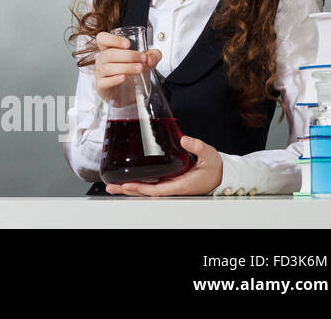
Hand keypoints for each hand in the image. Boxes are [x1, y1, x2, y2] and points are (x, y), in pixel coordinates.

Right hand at [92, 32, 162, 101]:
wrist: (129, 94)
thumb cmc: (132, 75)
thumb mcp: (144, 62)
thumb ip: (152, 56)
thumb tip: (150, 58)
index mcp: (110, 50)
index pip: (102, 39)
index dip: (112, 39)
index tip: (128, 44)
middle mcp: (103, 60)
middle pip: (109, 54)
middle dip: (128, 55)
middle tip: (143, 59)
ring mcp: (101, 73)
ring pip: (108, 67)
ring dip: (126, 67)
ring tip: (139, 68)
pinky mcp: (102, 86)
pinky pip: (105, 81)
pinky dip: (114, 79)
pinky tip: (124, 77)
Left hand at [105, 136, 222, 195]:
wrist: (218, 174)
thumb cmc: (213, 167)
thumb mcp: (209, 155)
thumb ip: (198, 147)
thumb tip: (185, 139)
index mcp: (181, 185)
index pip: (158, 189)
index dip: (142, 188)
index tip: (128, 184)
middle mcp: (172, 187)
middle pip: (147, 191)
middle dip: (128, 189)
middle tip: (111, 186)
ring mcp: (168, 185)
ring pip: (146, 188)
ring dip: (129, 187)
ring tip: (112, 185)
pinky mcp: (167, 181)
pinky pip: (150, 184)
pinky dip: (137, 183)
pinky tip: (126, 180)